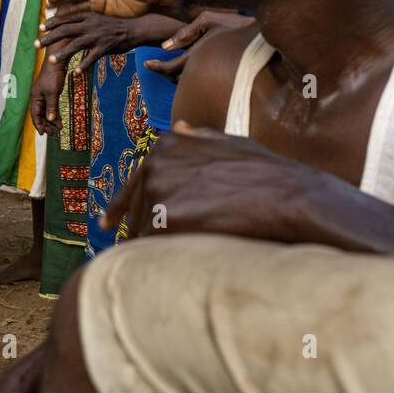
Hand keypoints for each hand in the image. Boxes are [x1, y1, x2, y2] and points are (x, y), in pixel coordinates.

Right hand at [29, 61, 67, 134]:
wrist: (57, 63)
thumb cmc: (52, 77)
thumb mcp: (52, 94)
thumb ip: (51, 107)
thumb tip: (50, 119)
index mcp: (35, 98)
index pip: (35, 115)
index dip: (39, 125)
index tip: (43, 133)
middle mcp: (38, 98)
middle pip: (40, 115)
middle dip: (46, 124)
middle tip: (52, 133)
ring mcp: (44, 96)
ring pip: (47, 112)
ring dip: (52, 120)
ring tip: (58, 128)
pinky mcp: (51, 94)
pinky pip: (52, 107)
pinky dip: (55, 113)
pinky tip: (59, 120)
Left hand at [37, 10, 138, 66]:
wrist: (133, 29)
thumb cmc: (113, 25)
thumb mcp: (96, 19)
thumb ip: (83, 21)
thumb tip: (68, 23)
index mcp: (87, 16)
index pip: (65, 18)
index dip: (52, 23)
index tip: (40, 28)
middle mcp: (90, 25)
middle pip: (65, 30)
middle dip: (49, 38)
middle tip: (36, 44)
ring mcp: (98, 36)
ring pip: (76, 44)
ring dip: (63, 53)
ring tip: (52, 61)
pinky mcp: (105, 47)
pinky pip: (92, 58)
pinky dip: (84, 65)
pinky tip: (76, 73)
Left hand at [103, 120, 322, 242]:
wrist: (286, 196)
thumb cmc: (266, 173)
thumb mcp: (229, 142)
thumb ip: (198, 137)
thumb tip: (179, 128)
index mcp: (166, 145)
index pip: (133, 182)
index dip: (120, 207)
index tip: (107, 223)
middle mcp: (154, 163)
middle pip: (135, 210)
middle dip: (143, 231)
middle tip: (145, 251)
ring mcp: (156, 191)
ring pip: (141, 232)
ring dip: (155, 247)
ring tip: (175, 256)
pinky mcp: (162, 220)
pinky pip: (150, 249)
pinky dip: (160, 260)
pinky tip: (175, 264)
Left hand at [142, 10, 255, 81]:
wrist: (262, 39)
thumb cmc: (234, 25)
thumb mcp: (208, 19)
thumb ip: (186, 32)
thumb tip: (164, 47)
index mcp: (199, 55)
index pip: (171, 68)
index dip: (157, 67)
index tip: (146, 64)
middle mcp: (204, 68)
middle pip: (177, 78)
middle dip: (164, 72)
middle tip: (153, 64)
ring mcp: (212, 73)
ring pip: (188, 80)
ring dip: (177, 74)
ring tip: (168, 64)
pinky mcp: (219, 75)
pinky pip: (199, 78)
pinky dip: (189, 73)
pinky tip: (188, 63)